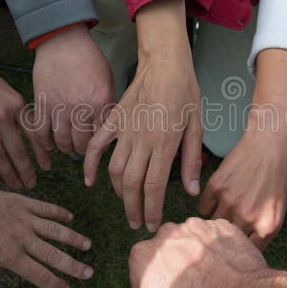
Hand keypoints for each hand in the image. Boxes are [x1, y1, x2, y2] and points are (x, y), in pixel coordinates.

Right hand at [0, 21, 36, 189]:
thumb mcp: (4, 89)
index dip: (41, 154)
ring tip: (15, 185)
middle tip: (32, 184)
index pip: (34, 135)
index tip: (47, 167)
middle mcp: (1, 117)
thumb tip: (28, 133)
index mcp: (15, 104)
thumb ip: (16, 110)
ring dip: (8, 174)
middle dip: (26, 171)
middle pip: (18, 151)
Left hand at [0, 149, 93, 287]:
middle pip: (54, 256)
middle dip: (74, 266)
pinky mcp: (23, 202)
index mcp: (9, 256)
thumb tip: (6, 266)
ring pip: (56, 230)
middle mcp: (22, 239)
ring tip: (88, 246)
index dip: (55, 284)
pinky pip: (46, 208)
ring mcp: (25, 219)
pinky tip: (70, 217)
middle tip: (89, 273)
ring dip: (74, 239)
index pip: (39, 275)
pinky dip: (60, 212)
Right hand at [29, 24, 114, 159]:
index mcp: (101, 102)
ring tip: (67, 146)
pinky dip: (44, 142)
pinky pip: (41, 132)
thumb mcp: (108, 80)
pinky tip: (49, 144)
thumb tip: (107, 128)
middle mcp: (81, 108)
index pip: (101, 136)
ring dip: (65, 148)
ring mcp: (59, 107)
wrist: (64, 41)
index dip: (99, 145)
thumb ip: (109, 105)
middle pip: (81, 144)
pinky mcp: (42, 104)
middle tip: (81, 148)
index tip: (97, 146)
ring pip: (62, 142)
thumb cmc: (89, 58)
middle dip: (82, 150)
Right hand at [84, 0, 202, 231]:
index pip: (153, 187)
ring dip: (118, 192)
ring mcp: (124, 131)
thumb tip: (190, 190)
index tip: (151, 225)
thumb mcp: (197, 126)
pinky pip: (96, 145)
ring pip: (114, 170)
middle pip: (131, 185)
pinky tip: (89, 181)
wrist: (164, 63)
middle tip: (136, 223)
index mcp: (164, 144)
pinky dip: (88, 165)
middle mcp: (141, 141)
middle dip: (132, 209)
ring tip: (126, 204)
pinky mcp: (113, 120)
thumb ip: (192, 160)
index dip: (150, 210)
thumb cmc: (186, 93)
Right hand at [129, 218, 286, 287]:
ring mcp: (197, 226)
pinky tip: (228, 271)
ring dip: (197, 257)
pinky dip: (220, 251)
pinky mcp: (224, 226)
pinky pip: (216, 239)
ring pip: (192, 242)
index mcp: (143, 257)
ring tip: (214, 283)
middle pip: (166, 252)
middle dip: (173, 267)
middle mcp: (167, 234)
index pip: (141, 271)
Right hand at [201, 127, 286, 248]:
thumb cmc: (282, 170)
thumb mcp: (280, 205)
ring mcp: (229, 202)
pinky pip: (204, 207)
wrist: (271, 141)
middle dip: (228, 236)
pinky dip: (208, 205)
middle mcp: (248, 217)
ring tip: (222, 211)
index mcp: (268, 226)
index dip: (244, 247)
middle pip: (229, 240)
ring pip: (213, 225)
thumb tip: (245, 241)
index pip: (250, 251)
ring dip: (216, 221)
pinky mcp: (215, 186)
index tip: (240, 244)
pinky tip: (217, 197)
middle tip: (228, 228)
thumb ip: (263, 226)